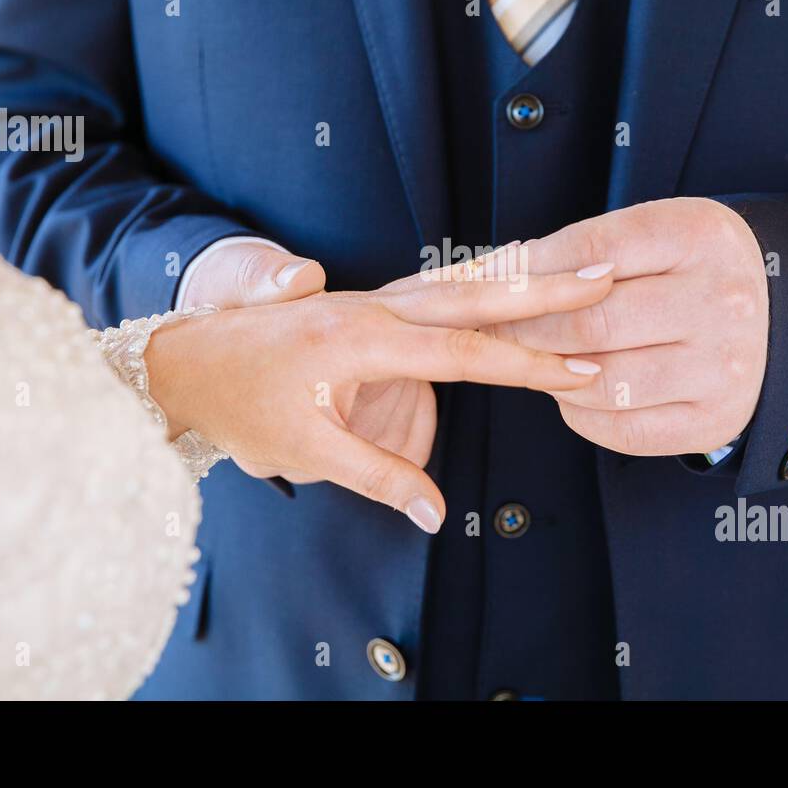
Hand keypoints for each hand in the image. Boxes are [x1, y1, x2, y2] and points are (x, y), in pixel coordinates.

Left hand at [144, 263, 614, 531]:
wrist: (182, 363)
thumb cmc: (237, 404)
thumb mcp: (303, 451)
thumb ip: (377, 479)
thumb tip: (435, 515)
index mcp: (362, 339)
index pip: (465, 351)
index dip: (528, 364)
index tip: (582, 370)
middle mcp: (373, 307)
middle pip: (474, 295)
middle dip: (544, 288)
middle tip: (605, 275)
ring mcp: (369, 301)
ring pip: (457, 284)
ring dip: (518, 279)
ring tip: (575, 272)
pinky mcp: (365, 308)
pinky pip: (434, 292)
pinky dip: (479, 286)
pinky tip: (506, 287)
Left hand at [485, 199, 768, 455]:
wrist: (773, 314)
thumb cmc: (685, 269)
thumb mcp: (644, 236)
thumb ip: (569, 253)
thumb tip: (478, 277)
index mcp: (699, 236)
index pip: (588, 253)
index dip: (524, 274)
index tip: (481, 289)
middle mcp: (722, 299)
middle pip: (590, 323)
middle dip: (525, 331)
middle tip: (491, 333)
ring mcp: (726, 365)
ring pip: (601, 383)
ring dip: (551, 375)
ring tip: (535, 360)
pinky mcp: (717, 419)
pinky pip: (623, 430)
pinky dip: (582, 414)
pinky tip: (575, 392)